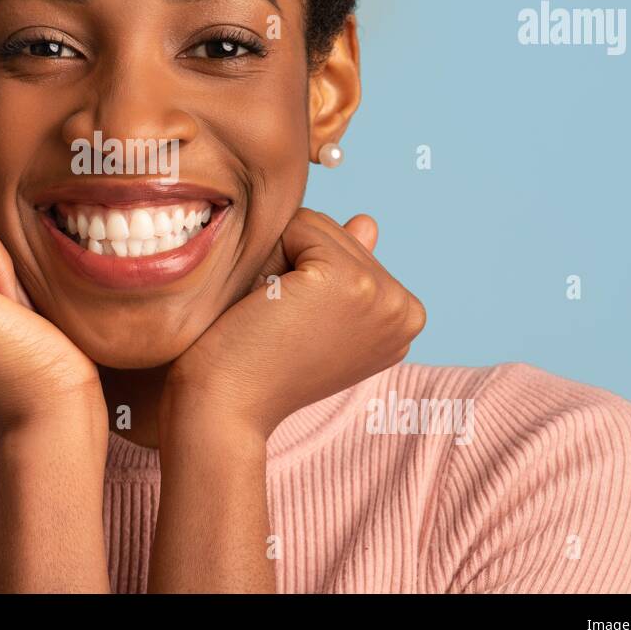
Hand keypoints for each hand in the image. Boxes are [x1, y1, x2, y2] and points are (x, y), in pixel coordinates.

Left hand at [163, 208, 425, 439]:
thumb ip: (348, 267)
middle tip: (278, 322)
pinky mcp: (347, 281)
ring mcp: (382, 295)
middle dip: (294, 264)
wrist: (224, 407)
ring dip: (278, 260)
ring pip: (318, 226)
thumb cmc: (257, 363)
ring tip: (273, 315)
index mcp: (405, 319)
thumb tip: (367, 222)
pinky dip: (267, 257)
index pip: (354, 250)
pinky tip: (265, 304)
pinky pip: (300, 225)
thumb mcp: (313, 315)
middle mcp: (405, 310)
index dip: (307, 277)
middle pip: (338, 233)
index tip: (297, 328)